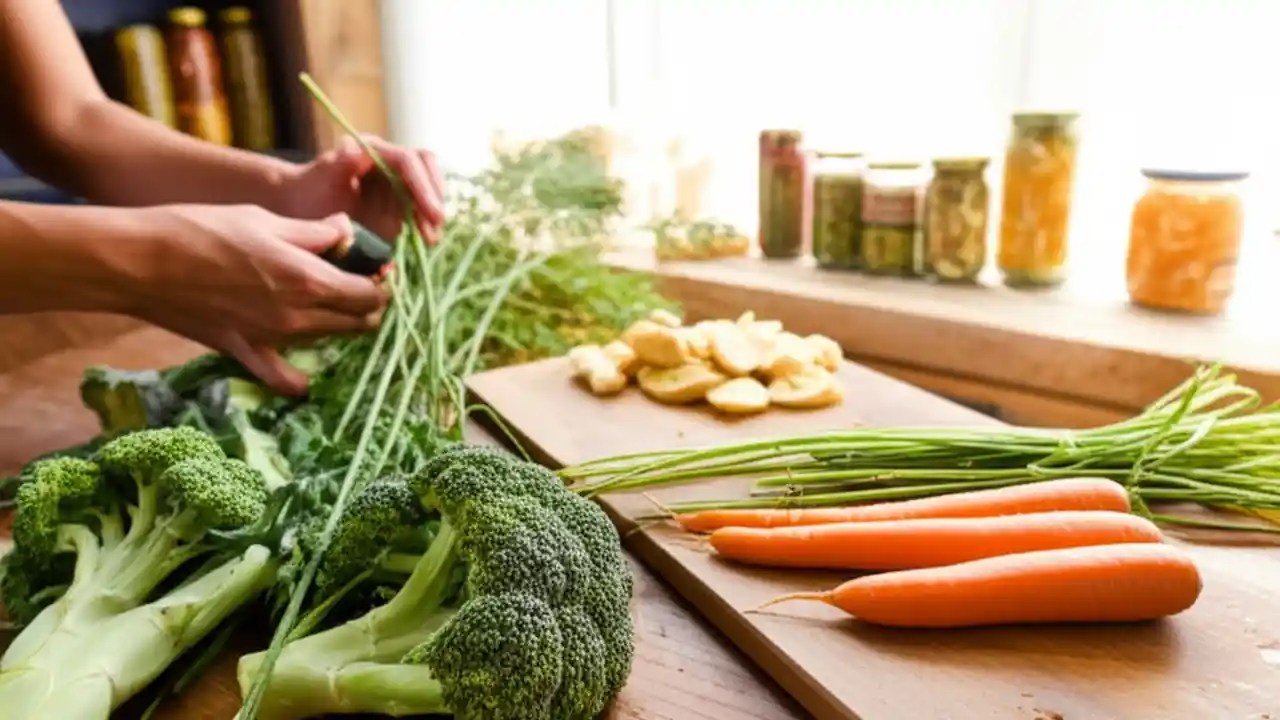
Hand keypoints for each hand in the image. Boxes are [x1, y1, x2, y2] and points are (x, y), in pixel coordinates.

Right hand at [125, 204, 386, 394]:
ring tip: (327, 306)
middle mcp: (298, 316)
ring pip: (327, 343)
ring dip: (337, 328)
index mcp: (310, 279)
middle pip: (358, 323)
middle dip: (367, 305)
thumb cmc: (203, 228)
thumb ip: (315, 232)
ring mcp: (271, 339)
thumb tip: (348, 232)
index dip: (381, 283)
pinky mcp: (243, 352)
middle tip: (356, 285)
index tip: (375, 270)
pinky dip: (297, 379)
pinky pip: (282, 380)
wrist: (141, 261)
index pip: (372, 295)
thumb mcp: (266, 218)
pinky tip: (301, 369)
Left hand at [282, 134, 445, 243]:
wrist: (296, 212)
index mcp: (371, 149)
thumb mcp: (317, 180)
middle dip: (434, 197)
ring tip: (429, 240)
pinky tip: (425, 241)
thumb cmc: (304, 194)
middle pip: (426, 168)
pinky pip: (420, 208)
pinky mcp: (397, 202)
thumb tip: (353, 150)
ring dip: (433, 213)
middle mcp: (388, 160)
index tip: (432, 214)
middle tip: (433, 230)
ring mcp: (395, 181)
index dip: (423, 185)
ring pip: (428, 187)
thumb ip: (337, 166)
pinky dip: (426, 224)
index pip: (408, 160)